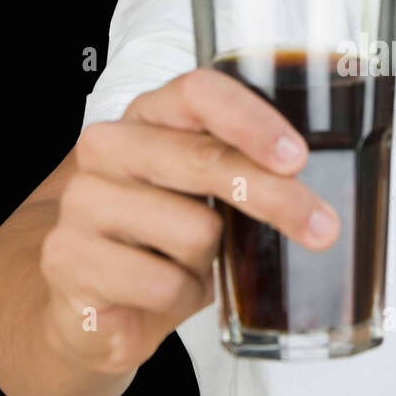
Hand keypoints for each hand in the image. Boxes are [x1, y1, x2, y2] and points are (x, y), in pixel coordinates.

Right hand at [40, 67, 339, 376]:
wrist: (93, 304)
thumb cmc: (165, 242)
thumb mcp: (210, 198)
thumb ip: (250, 174)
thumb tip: (328, 189)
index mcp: (150, 115)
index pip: (199, 92)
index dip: (252, 121)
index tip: (296, 157)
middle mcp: (109, 145)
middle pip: (206, 159)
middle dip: (275, 198)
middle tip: (322, 228)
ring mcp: (82, 200)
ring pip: (193, 230)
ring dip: (210, 262)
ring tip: (187, 265)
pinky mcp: (67, 257)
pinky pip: (163, 284)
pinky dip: (180, 298)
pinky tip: (158, 293)